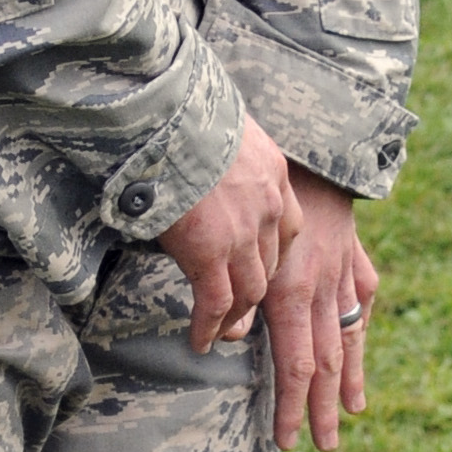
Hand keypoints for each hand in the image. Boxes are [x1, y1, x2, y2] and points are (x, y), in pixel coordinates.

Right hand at [159, 115, 300, 352]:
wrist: (164, 114)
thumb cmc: (177, 111)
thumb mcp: (218, 127)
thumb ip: (221, 156)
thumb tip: (199, 168)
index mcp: (273, 174)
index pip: (287, 228)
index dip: (273, 256)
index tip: (258, 271)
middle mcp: (267, 207)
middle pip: (272, 265)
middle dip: (258, 294)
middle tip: (242, 315)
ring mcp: (242, 233)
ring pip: (250, 290)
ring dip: (236, 316)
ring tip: (221, 332)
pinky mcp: (210, 252)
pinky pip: (215, 301)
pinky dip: (209, 325)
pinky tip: (199, 340)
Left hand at [259, 166, 378, 451]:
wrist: (313, 144)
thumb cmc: (263, 190)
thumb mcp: (238, 240)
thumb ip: (236, 290)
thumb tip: (226, 337)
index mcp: (292, 290)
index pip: (295, 364)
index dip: (291, 406)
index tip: (286, 440)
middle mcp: (323, 290)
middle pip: (326, 363)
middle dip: (321, 409)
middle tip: (322, 447)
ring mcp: (345, 275)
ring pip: (349, 338)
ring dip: (348, 382)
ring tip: (351, 414)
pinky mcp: (356, 258)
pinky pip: (359, 302)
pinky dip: (359, 332)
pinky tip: (358, 352)